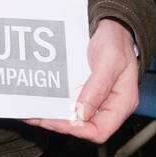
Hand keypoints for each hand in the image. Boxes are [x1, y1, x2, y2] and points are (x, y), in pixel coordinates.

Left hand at [26, 18, 137, 142]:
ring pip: (74, 117)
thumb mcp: (110, 60)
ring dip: (53, 116)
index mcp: (122, 102)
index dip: (76, 129)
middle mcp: (110, 105)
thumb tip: (82, 112)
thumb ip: (98, 86)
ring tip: (33, 110)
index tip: (55, 121)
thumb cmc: (116, 41)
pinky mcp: (87, 91)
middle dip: (58, 123)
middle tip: (36, 116)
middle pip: (83, 127)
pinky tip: (42, 100)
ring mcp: (97, 99)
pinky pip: (70, 103)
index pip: (100, 130)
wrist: (112, 26)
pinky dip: (55, 104)